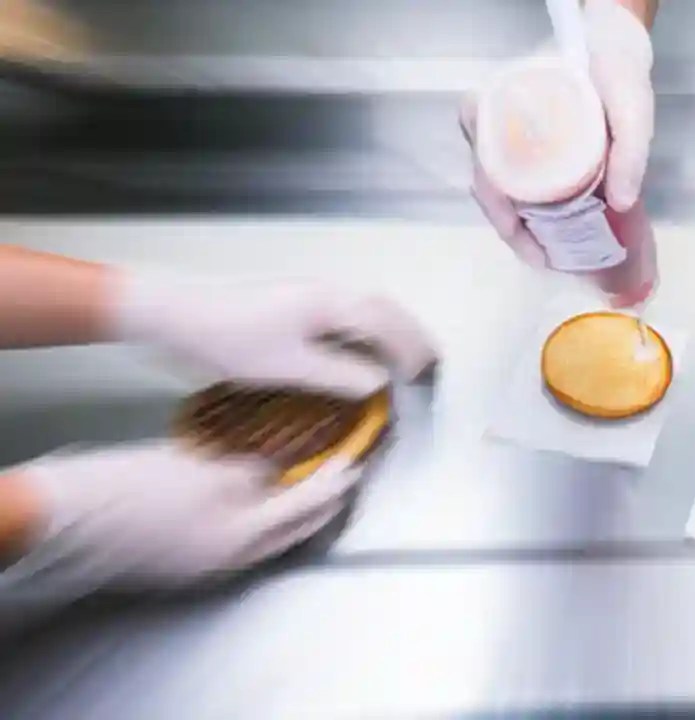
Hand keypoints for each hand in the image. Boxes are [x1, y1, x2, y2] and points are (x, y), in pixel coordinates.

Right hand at [2, 441, 361, 595]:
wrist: (70, 518)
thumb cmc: (130, 487)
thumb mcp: (200, 466)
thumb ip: (246, 472)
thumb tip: (271, 474)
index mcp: (240, 537)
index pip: (305, 505)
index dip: (333, 481)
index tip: (352, 462)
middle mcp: (230, 561)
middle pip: (293, 532)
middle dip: (323, 504)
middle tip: (342, 477)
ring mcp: (205, 567)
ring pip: (265, 539)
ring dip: (290, 514)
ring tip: (305, 485)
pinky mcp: (183, 564)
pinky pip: (235, 542)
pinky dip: (254, 521)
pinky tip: (251, 499)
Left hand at [113, 273, 437, 398]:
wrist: (174, 311)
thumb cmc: (229, 340)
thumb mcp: (286, 367)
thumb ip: (338, 376)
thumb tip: (379, 383)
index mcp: (329, 303)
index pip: (386, 322)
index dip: (410, 349)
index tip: (423, 375)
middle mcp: (325, 290)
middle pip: (382, 307)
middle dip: (408, 334)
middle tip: (427, 361)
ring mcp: (308, 292)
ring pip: (364, 306)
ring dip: (389, 329)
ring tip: (401, 356)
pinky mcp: (293, 299)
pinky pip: (347, 310)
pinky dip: (366, 328)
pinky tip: (359, 349)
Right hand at [459, 0, 654, 267]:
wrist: (613, 46)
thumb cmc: (615, 70)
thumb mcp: (630, 105)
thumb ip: (630, 148)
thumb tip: (620, 203)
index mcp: (499, 103)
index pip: (486, 167)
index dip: (501, 212)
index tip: (529, 242)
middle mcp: (490, 119)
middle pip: (488, 185)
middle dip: (513, 230)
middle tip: (545, 260)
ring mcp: (501, 134)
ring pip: (498, 189)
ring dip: (519, 225)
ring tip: (550, 256)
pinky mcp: (518, 146)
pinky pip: (512, 184)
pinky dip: (527, 212)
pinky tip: (550, 235)